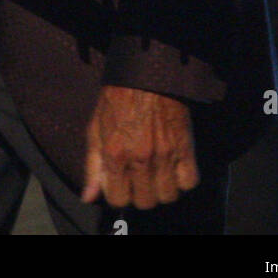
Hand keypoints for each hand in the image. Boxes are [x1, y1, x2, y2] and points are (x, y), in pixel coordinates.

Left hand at [82, 85, 198, 208]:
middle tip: (140, 178)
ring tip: (157, 174)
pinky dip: (183, 180)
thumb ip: (92, 166)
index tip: (121, 183)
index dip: (118, 193)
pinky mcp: (185, 147)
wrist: (146, 75)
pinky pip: (189, 182)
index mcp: (115, 154)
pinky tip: (174, 167)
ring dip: (162, 189)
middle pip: (145, 202)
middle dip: (140, 194)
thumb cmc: (118, 99)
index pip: (118, 200)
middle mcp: (140, 158)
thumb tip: (89, 197)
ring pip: (168, 196)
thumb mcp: (96, 128)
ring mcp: (165, 154)